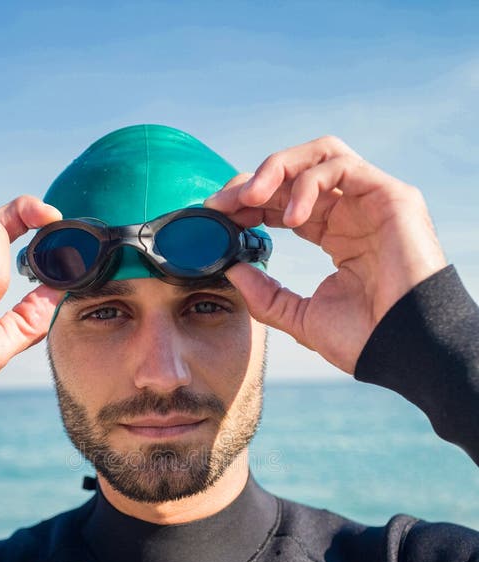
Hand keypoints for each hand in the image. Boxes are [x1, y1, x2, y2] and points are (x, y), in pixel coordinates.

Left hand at [205, 136, 446, 373]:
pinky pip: (341, 166)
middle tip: (223, 205)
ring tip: (251, 200)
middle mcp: (352, 211)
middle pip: (296, 172)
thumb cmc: (364, 338)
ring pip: (320, 154)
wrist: (403, 349)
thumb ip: (266, 296)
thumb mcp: (301, 317)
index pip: (284, 202)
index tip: (216, 218)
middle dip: (253, 183)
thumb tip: (231, 270)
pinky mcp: (390, 195)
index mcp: (335, 235)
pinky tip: (291, 217)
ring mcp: (372, 200)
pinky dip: (309, 183)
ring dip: (277, 169)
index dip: (248, 204)